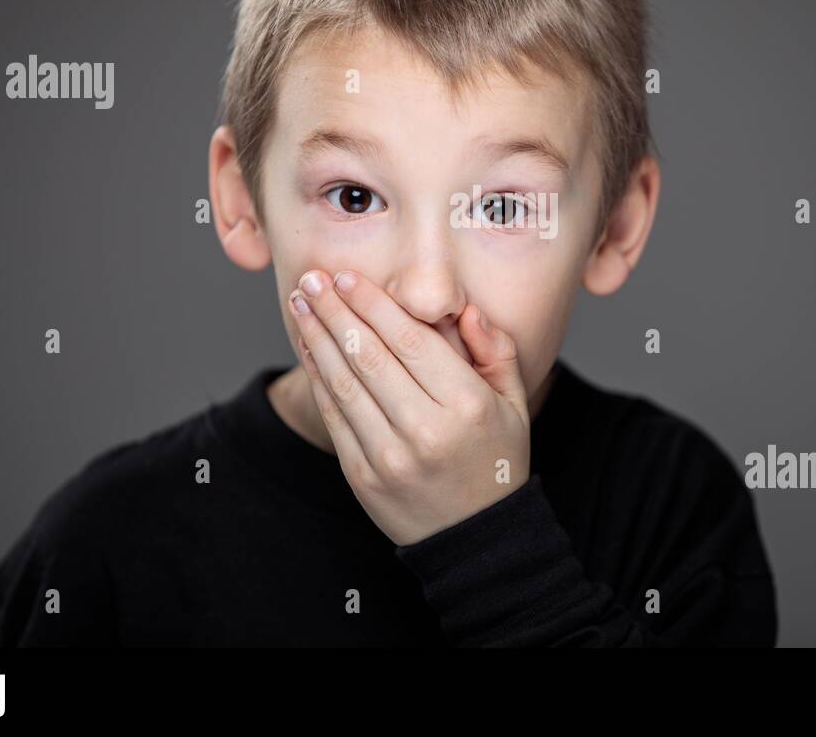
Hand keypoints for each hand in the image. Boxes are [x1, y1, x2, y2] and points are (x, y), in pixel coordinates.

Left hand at [288, 268, 531, 545]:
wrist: (476, 539)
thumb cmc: (497, 460)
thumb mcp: (515, 404)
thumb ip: (496, 351)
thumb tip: (466, 309)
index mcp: (467, 406)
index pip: (411, 341)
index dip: (374, 304)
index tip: (348, 277)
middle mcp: (426, 430)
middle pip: (369, 356)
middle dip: (336, 311)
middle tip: (312, 280)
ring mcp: (390, 456)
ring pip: (344, 383)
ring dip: (317, 337)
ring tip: (301, 304)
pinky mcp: (363, 476)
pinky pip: (335, 416)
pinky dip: (317, 377)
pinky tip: (308, 348)